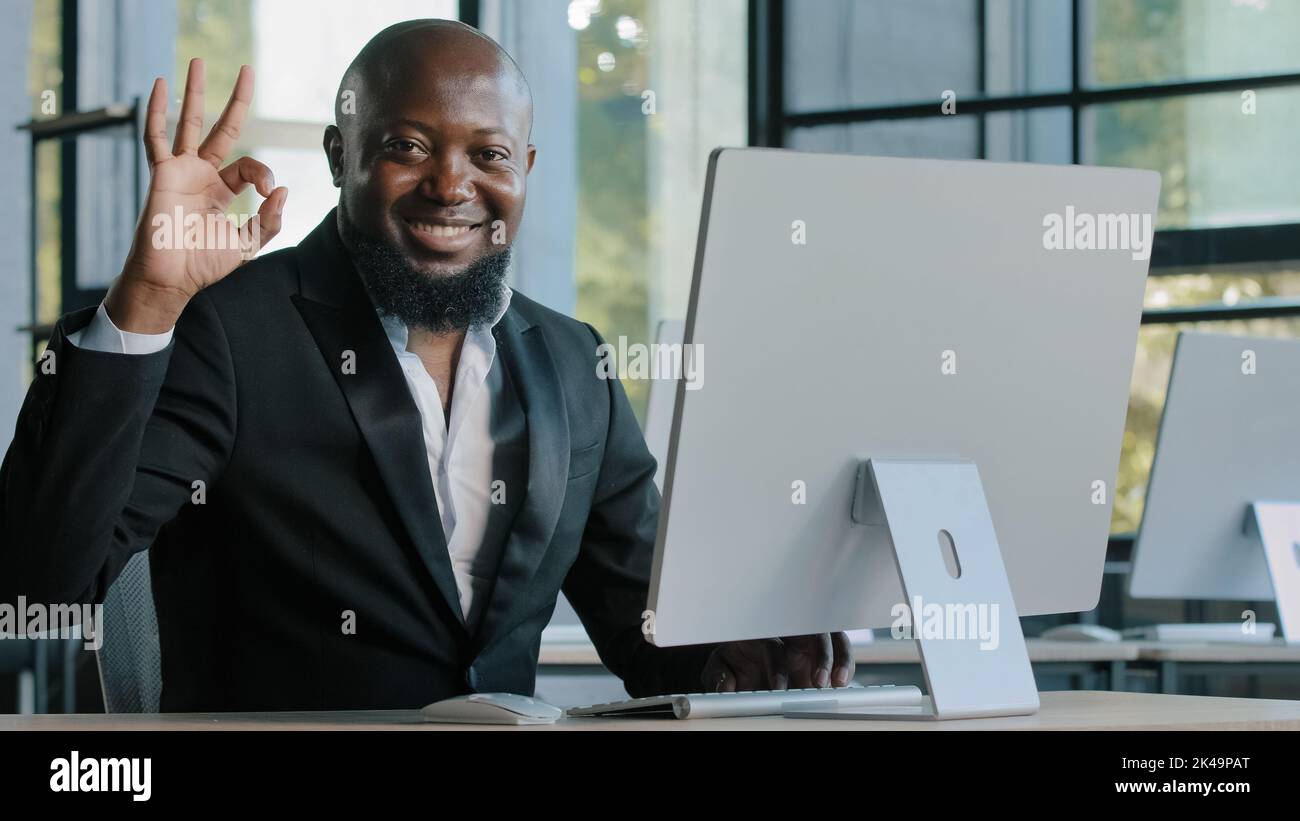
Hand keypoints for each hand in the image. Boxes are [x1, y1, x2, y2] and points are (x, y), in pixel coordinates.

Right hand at [105, 58, 288, 332]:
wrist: (172, 279)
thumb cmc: (204, 265)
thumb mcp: (248, 244)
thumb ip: (270, 220)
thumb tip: (284, 190)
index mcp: (222, 191)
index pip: (250, 167)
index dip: (264, 173)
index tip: (269, 193)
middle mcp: (202, 176)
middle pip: (221, 129)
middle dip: (235, 101)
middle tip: (247, 70)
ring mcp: (180, 171)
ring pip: (189, 123)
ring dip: (194, 92)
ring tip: (198, 61)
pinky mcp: (162, 174)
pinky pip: (156, 137)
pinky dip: (157, 111)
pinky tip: (161, 85)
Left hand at [700, 632, 854, 691]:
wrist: (741, 669)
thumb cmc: (733, 663)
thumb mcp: (720, 668)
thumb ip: (718, 677)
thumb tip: (723, 687)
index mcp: (760, 637)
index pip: (773, 646)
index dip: (777, 667)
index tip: (777, 688)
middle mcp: (787, 637)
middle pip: (811, 633)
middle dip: (819, 656)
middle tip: (820, 682)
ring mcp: (806, 645)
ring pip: (831, 639)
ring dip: (839, 659)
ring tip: (838, 682)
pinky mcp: (820, 657)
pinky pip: (839, 654)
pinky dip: (845, 666)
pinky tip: (842, 682)